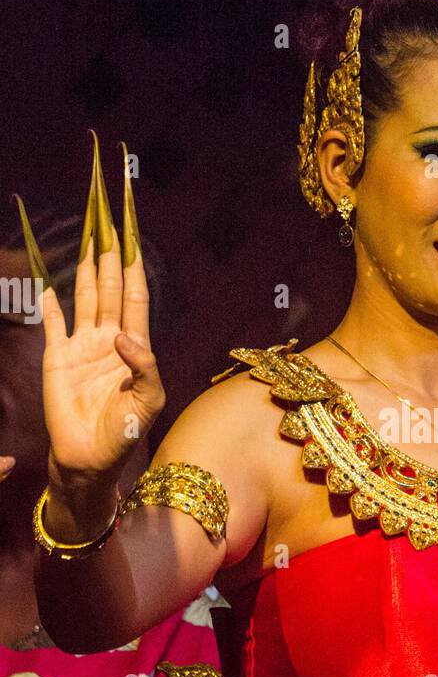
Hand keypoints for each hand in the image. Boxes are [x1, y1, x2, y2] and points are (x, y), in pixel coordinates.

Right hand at [21, 136, 165, 493]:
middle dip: (110, 253)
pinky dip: (50, 304)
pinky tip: (49, 282)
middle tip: (108, 218)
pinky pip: (52, 324)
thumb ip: (145, 366)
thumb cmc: (126, 433)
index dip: (134, 265)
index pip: (135, 295)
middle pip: (109, 286)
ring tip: (88, 237)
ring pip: (84, 297)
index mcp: (135, 344)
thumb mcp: (149, 401)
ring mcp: (81, 346)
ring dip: (86, 268)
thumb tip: (124, 335)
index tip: (133, 234)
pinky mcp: (57, 359)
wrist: (90, 459)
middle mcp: (108, 338)